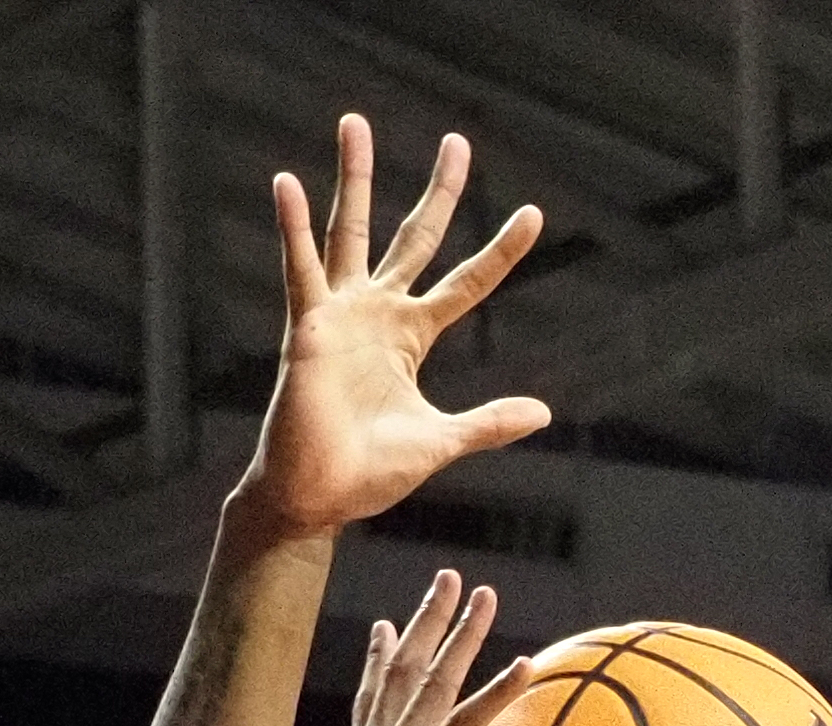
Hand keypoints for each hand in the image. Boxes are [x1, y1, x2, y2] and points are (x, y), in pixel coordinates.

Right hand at [234, 119, 545, 536]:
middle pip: (415, 236)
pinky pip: (300, 268)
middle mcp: (379, 313)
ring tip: (356, 123)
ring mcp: (342, 312)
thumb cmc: (370, 472)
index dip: (499, 251)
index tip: (533, 215)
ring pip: (352, 230)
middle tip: (460, 142)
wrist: (320, 495)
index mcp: (412, 336)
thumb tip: (544, 413)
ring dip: (356, 178)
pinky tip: (288, 184)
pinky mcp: (308, 325)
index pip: (467, 283)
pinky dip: (293, 227)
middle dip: (439, 192)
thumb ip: (488, 423)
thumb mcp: (441, 442)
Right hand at [278, 568, 524, 725]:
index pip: (374, 697)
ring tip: (483, 595)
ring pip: (434, 680)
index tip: (385, 626)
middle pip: (404, 668)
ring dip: (462, 635)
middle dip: (426, 620)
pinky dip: (496, 695)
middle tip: (447, 579)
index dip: (380, 659)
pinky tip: (524, 667)